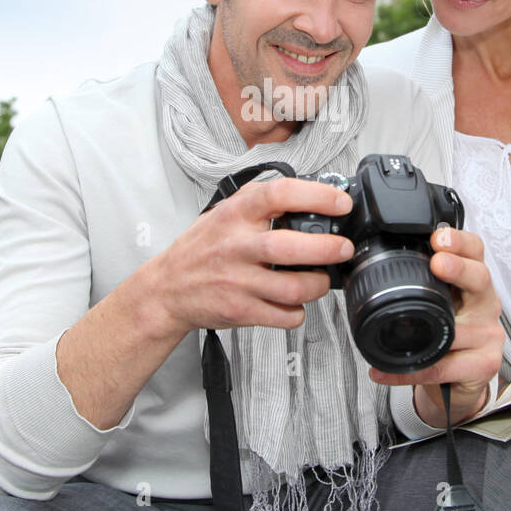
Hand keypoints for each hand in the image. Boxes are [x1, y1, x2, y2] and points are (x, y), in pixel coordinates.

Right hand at [140, 177, 354, 337]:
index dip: (317, 196)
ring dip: (318, 285)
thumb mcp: (223, 212)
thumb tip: (309, 195)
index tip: (341, 203)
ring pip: (294, 287)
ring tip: (321, 280)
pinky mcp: (240, 310)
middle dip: (328, 248)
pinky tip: (294, 302)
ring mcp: (238, 281)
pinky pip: (284, 315)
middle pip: (291, 246)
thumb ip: (259, 202)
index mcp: (235, 214)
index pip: (280, 194)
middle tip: (343, 248)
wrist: (167, 289)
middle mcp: (236, 246)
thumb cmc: (201, 249)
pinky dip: (298, 311)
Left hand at [369, 226, 503, 426]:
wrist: (459, 378)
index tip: (439, 238)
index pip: (475, 252)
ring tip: (396, 326)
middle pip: (479, 278)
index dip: (460, 242)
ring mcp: (489, 334)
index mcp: (473, 281)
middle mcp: (486, 303)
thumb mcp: (438, 303)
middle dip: (458, 268)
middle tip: (438, 263)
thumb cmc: (448, 333)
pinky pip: (442, 366)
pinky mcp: (484, 364)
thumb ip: (419, 283)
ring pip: (459, 329)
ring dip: (423, 332)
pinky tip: (387, 369)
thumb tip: (367, 265)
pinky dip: (412, 370)